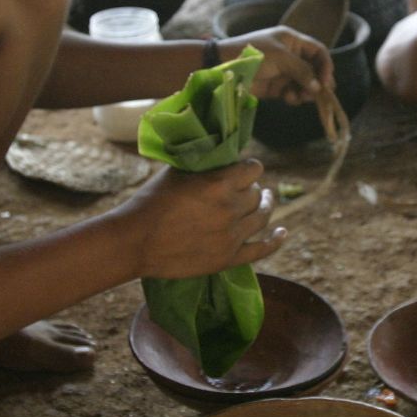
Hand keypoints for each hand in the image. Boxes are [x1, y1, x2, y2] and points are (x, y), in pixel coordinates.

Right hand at [119, 159, 284, 278]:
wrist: (134, 242)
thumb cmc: (150, 202)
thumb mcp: (176, 173)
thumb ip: (203, 165)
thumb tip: (220, 158)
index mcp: (219, 184)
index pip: (253, 169)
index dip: (250, 168)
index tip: (245, 170)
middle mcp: (230, 208)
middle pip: (257, 194)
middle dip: (254, 188)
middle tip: (249, 188)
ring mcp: (231, 236)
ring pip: (262, 217)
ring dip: (265, 207)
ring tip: (264, 202)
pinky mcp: (228, 258)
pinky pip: (262, 249)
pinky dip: (276, 240)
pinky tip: (283, 233)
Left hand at [223, 26, 333, 104]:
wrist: (225, 68)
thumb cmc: (253, 54)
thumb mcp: (281, 58)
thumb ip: (302, 71)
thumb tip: (319, 87)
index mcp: (292, 41)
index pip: (318, 52)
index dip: (326, 65)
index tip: (327, 81)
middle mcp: (290, 56)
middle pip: (313, 70)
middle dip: (317, 82)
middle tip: (319, 94)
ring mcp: (283, 72)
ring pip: (304, 84)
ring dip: (306, 91)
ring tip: (302, 97)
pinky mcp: (276, 88)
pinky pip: (292, 93)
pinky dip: (294, 97)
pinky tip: (288, 99)